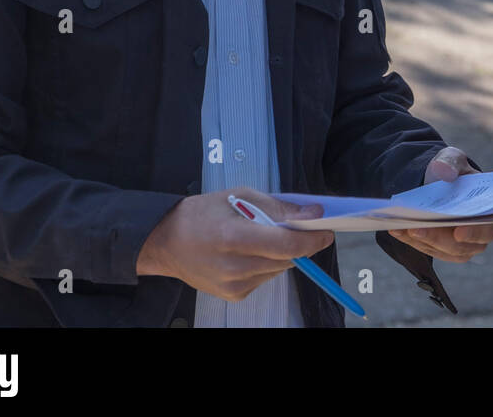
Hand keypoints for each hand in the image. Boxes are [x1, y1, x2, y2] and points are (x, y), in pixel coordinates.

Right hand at [136, 187, 333, 301]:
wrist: (165, 243)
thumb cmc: (201, 213)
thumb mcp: (238, 196)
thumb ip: (277, 206)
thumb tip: (312, 213)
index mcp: (234, 237)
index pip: (286, 244)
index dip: (311, 239)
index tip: (327, 231)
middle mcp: (234, 266)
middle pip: (286, 259)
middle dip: (299, 243)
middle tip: (300, 226)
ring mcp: (233, 285)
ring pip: (278, 269)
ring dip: (281, 254)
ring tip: (261, 238)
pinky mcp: (233, 295)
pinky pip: (265, 278)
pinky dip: (266, 265)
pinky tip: (248, 253)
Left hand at [387, 147, 492, 262]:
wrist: (437, 181)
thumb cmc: (453, 171)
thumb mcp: (452, 159)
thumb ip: (450, 163)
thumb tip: (445, 173)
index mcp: (490, 212)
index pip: (488, 228)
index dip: (474, 232)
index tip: (458, 232)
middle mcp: (478, 234)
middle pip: (461, 245)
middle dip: (437, 237)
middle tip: (417, 228)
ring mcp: (461, 245)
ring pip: (441, 250)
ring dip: (421, 240)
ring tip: (403, 227)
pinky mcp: (441, 249)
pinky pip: (426, 248)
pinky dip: (410, 240)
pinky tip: (396, 229)